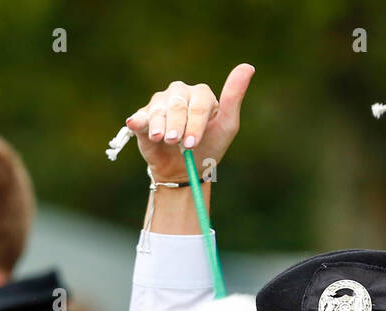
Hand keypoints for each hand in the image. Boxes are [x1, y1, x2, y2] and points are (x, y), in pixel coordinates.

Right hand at [124, 63, 254, 181]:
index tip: (192, 143)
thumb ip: (234, 97)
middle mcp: (180, 94)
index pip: (198, 104)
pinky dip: (139, 121)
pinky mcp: (143, 116)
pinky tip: (137, 124)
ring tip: (162, 139)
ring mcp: (160, 103)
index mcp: (201, 94)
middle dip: (177, 126)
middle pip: (177, 105)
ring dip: (160, 125)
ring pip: (159, 109)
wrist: (184, 170)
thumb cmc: (209, 147)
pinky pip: (140, 116)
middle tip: (176, 142)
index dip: (195, 124)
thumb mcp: (227, 125)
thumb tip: (248, 66)